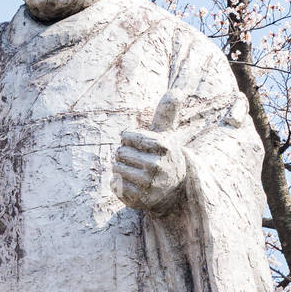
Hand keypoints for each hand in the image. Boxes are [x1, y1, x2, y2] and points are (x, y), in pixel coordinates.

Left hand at [114, 92, 186, 212]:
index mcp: (163, 146)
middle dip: (125, 155)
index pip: (126, 136)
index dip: (129, 140)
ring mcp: (147, 185)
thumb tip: (176, 91)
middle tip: (138, 162)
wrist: (173, 190)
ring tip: (136, 173)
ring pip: (115, 168)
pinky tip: (132, 184)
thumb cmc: (164, 156)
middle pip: (119, 153)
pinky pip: (113, 185)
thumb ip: (167, 113)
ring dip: (120, 169)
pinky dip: (117, 183)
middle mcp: (156, 165)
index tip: (141, 146)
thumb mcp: (167, 134)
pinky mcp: (138, 200)